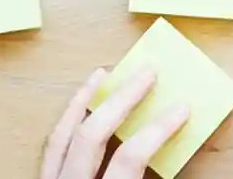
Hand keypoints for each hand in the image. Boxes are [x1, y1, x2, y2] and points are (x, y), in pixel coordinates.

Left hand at [41, 67, 189, 178]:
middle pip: (91, 135)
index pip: (129, 159)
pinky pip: (51, 147)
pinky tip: (77, 108)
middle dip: (122, 100)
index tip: (181, 109)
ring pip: (61, 135)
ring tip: (103, 75)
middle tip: (148, 74)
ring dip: (84, 101)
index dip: (157, 131)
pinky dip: (66, 122)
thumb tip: (165, 147)